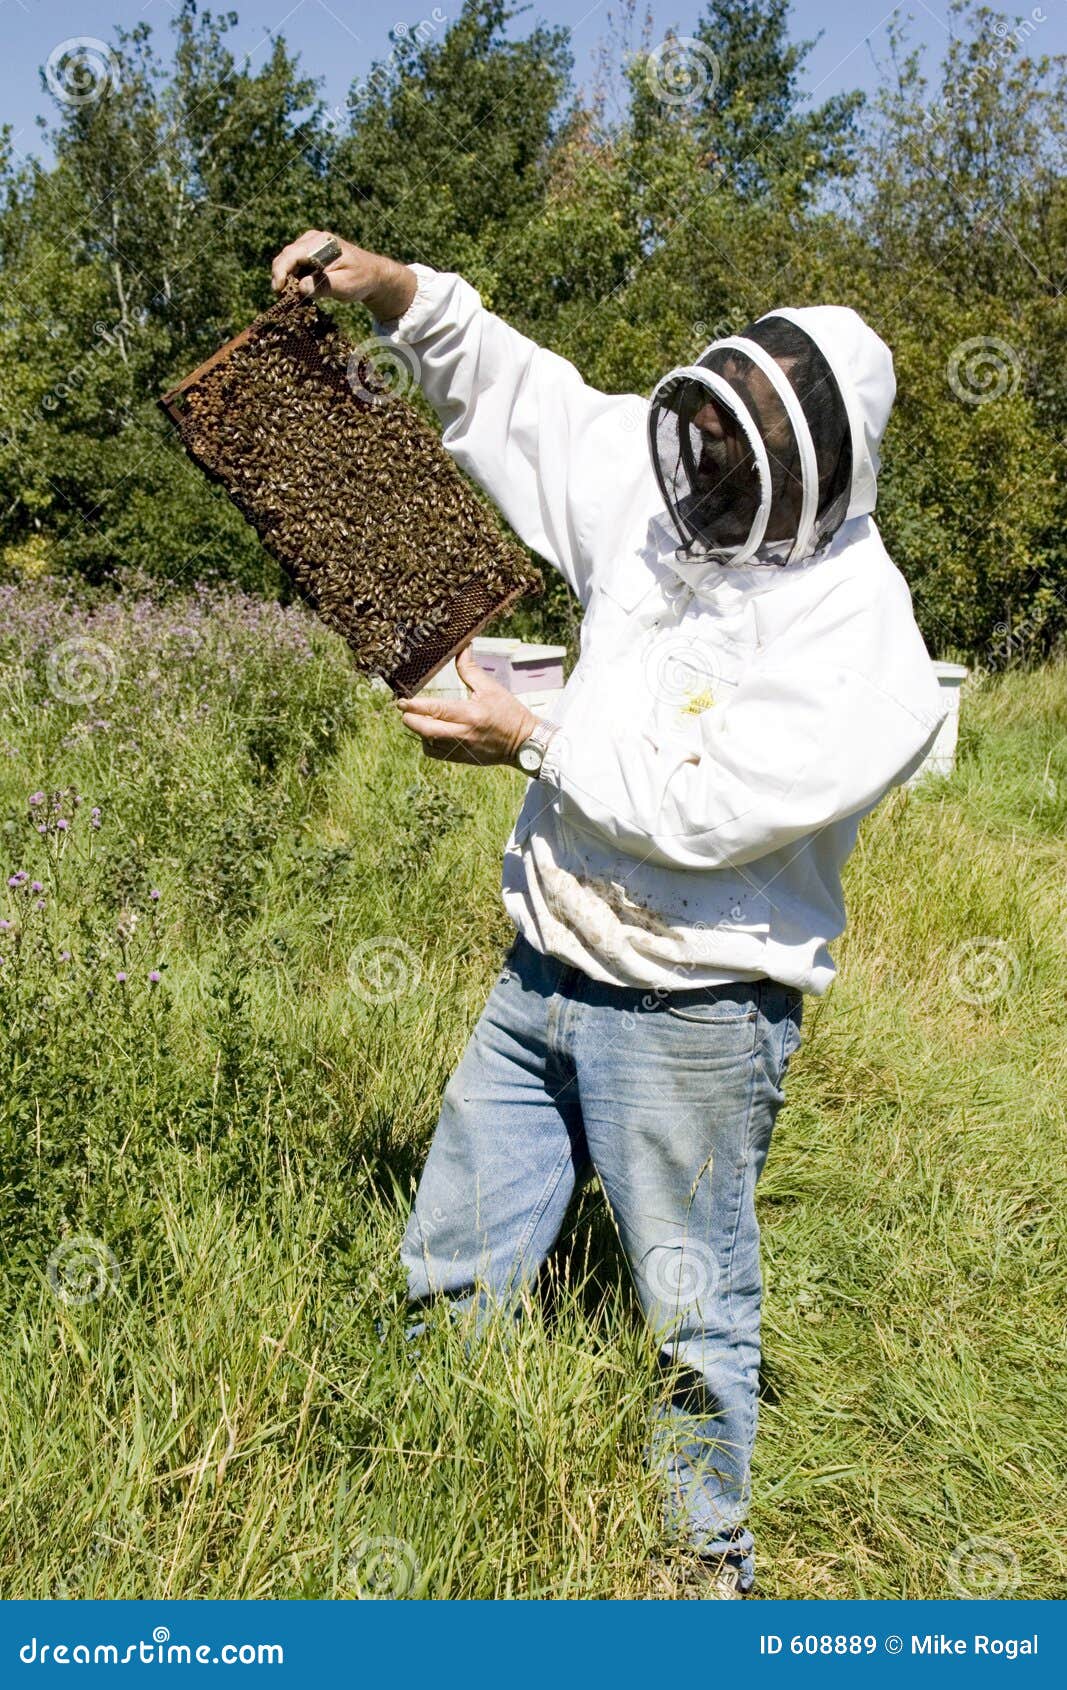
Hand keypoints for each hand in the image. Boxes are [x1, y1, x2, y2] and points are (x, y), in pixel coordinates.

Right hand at [270, 230, 416, 319]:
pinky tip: (298, 290)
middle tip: (282, 298)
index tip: (277, 290)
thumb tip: (300, 288)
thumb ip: (323, 286)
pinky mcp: (308, 252)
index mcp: (322, 243)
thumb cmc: (361, 279)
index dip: (281, 271)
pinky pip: (293, 264)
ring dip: (285, 278)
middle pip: (286, 256)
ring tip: (292, 297)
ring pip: (287, 260)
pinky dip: (292, 277)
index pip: (292, 254)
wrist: (372, 274)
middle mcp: (313, 239)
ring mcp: (309, 243)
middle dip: (280, 277)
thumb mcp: (345, 286)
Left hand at [394, 647, 538, 765]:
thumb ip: (470, 670)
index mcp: (471, 714)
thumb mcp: (490, 688)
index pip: (436, 710)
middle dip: (410, 720)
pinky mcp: (462, 759)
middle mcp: (464, 733)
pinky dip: (429, 743)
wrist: (524, 743)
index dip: (415, 706)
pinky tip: (432, 733)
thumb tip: (461, 647)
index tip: (401, 702)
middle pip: (426, 731)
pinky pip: (436, 753)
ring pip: (428, 744)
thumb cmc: (508, 712)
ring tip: (421, 720)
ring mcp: (462, 749)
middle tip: (405, 711)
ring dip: (420, 732)